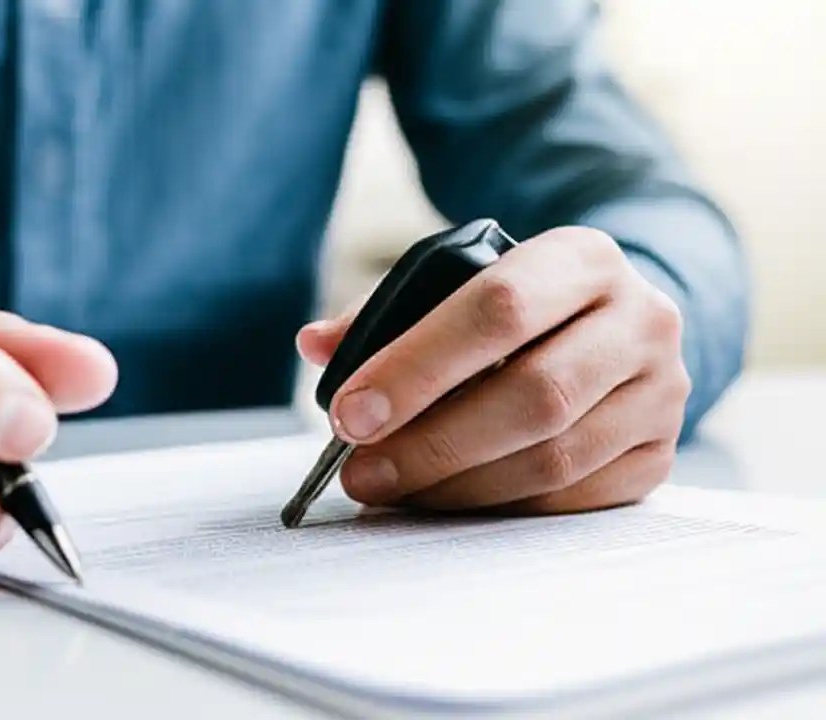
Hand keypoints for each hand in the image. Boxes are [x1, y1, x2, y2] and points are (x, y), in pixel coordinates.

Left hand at [297, 227, 688, 514]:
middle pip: (532, 394)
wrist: (619, 323)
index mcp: (582, 258)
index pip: (497, 309)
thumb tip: (316, 345)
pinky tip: (446, 502)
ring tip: (392, 490)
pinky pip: (573, 499)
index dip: (416, 368)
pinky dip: (499, 508)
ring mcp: (661, 392)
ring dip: (457, 486)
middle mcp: (641, 319)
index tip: (349, 414)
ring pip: (552, 457)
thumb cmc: (521, 306)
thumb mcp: (462, 281)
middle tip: (361, 472)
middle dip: (431, 443)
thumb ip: (386, 311)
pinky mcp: (659, 454)